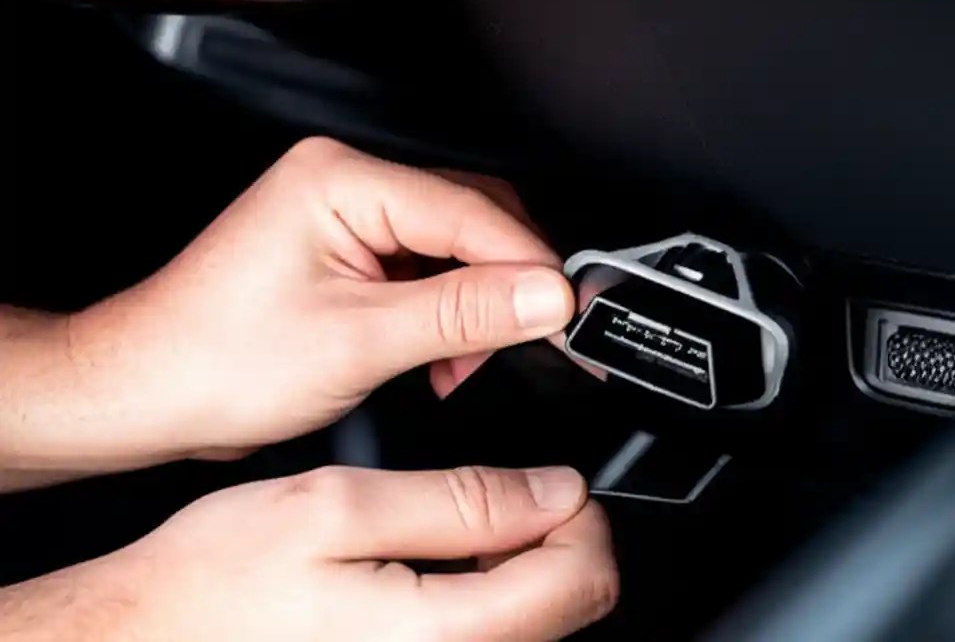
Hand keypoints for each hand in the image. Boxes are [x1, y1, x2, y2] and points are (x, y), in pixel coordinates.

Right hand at [0, 465, 618, 640]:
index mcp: (443, 638)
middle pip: (569, 613)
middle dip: (555, 546)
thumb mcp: (337, 506)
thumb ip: (461, 501)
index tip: (558, 486)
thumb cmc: (211, 586)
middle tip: (506, 500)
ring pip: (532, 632)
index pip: (583, 581)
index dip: (585, 518)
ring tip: (452, 534)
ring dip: (518, 575)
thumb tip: (554, 491)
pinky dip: (482, 604)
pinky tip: (432, 575)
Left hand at [18, 137, 572, 468]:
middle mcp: (344, 184)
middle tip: (531, 340)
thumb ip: (463, 313)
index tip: (565, 315)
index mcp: (340, 180)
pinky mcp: (347, 255)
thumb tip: (543, 296)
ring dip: (477, 308)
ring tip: (464, 364)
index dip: (528, 265)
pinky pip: (427, 272)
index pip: (470, 211)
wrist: (145, 395)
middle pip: (472, 219)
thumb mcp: (358, 340)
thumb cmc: (214, 361)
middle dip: (505, 286)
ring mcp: (345, 219)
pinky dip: (448, 317)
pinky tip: (441, 360)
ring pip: (455, 249)